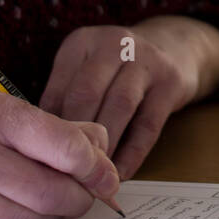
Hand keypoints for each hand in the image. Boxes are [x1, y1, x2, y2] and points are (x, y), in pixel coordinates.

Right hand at [0, 93, 120, 218]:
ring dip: (51, 218)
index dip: (96, 168)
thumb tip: (105, 156)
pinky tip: (17, 212)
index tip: (108, 179)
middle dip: (78, 199)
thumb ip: (62, 132)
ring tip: (54, 204)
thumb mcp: (9, 115)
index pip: (64, 146)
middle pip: (50, 192)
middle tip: (85, 197)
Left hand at [38, 17, 218, 179]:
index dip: (51, 128)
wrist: (176, 49)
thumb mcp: (87, 70)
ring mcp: (146, 60)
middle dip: (77, 137)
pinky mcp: (171, 81)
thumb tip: (42, 146)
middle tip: (68, 171)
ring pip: (119, 106)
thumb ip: (65, 99)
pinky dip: (133, 152)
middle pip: (87, 94)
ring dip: (105, 145)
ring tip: (93, 175)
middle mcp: (113, 44)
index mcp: (82, 43)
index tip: (47, 159)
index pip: (59, 88)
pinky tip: (121, 172)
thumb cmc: (118, 70)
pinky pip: (148, 123)